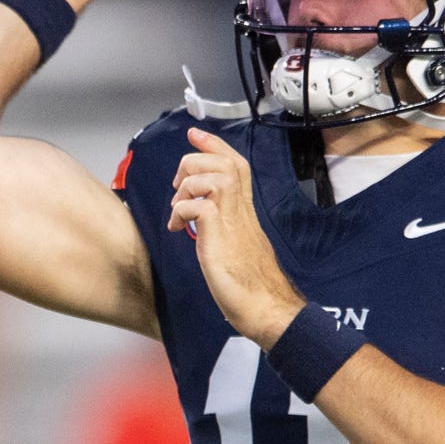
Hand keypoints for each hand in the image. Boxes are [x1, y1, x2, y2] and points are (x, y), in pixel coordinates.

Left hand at [169, 127, 301, 345]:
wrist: (268, 310)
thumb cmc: (252, 288)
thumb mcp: (235, 249)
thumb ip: (223, 231)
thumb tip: (202, 225)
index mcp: (245, 212)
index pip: (235, 165)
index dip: (214, 145)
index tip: (195, 133)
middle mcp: (242, 211)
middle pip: (225, 162)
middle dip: (194, 161)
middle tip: (179, 185)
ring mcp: (233, 223)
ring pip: (213, 177)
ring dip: (186, 187)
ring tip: (178, 211)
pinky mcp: (221, 238)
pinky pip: (198, 206)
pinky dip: (181, 211)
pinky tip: (176, 228)